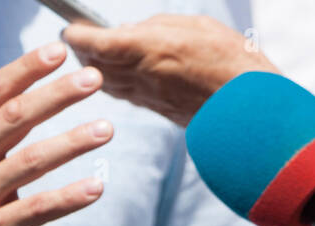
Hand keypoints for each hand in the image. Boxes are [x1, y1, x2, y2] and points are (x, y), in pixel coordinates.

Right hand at [0, 41, 111, 225]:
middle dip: (57, 94)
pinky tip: (95, 188)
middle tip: (93, 79)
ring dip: (72, 142)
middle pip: (16, 117)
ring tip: (106, 129)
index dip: (26, 69)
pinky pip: (36, 210)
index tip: (57, 51)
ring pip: (32, 160)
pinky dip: (68, 198)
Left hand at [63, 15, 274, 125]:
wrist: (247, 108)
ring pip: (104, 81)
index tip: (68, 29)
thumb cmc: (229, 59)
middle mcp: (140, 76)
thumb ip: (157, 28)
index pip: (97, 44)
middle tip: (75, 38)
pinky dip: (110, 81)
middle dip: (81, 51)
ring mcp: (144, 96)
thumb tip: (129, 32)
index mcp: (148, 49)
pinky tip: (113, 72)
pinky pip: (121, 93)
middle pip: (94, 65)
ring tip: (91, 54)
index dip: (77, 37)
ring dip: (93, 68)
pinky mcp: (152, 109)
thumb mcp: (195, 27)